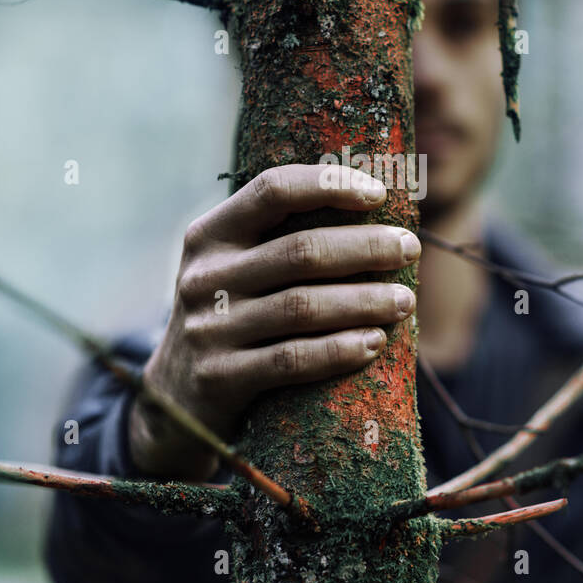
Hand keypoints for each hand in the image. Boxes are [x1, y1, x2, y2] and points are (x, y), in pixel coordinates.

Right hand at [129, 163, 419, 479]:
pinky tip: (374, 343)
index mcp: (211, 234)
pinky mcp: (219, 377)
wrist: (174, 397)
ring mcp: (208, 328)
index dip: (329, 185)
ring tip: (404, 301)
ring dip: (364, 301)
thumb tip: (376, 214)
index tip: (378, 194)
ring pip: (302, 307)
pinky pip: (292, 360)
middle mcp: (205, 275)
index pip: (273, 190)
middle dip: (365, 247)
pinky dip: (339, 350)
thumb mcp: (237, 270)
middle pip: (300, 250)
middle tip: (408, 249)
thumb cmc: (232, 317)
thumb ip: (283, 240)